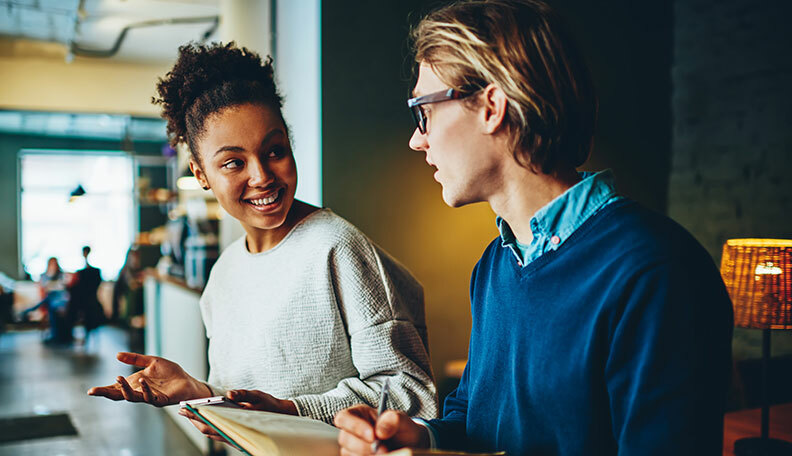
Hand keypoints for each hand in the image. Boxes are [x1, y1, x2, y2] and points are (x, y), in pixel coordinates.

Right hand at [87, 352, 210, 406]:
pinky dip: (144, 389)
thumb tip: (117, 355)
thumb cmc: (170, 373)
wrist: (187, 381)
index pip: (116, 388)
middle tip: (95, 391)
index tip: (90, 391)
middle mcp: (139, 391)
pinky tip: (142, 380)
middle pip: (119, 395)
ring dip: (125, 389)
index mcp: (135, 383)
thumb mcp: (151, 361)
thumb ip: (135, 359)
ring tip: (119, 378)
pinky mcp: (160, 400)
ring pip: (132, 397)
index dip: (104, 390)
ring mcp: (149, 397)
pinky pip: (149, 397)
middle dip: (107, 393)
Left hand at [179, 390, 296, 444]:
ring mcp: (234, 436)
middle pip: (208, 428)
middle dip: (193, 419)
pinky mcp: (235, 435)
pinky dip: (208, 425)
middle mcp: (234, 432)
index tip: (185, 408)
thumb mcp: (258, 395)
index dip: (196, 415)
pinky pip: (218, 433)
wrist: (283, 417)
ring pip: (212, 432)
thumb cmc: (270, 406)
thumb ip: (243, 394)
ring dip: (199, 423)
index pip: (211, 421)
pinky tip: (204, 418)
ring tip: (188, 413)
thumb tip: (229, 393)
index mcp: (237, 422)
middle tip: (181, 410)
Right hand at [334, 405, 429, 454]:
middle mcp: (351, 432)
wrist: (407, 446)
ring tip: (387, 453)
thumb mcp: (402, 420)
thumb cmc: (402, 430)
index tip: (372, 435)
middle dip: (364, 446)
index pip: (344, 418)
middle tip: (384, 450)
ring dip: (368, 455)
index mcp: (358, 414)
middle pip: (345, 439)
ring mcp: (352, 448)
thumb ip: (393, 419)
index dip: (355, 426)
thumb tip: (380, 430)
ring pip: (349, 453)